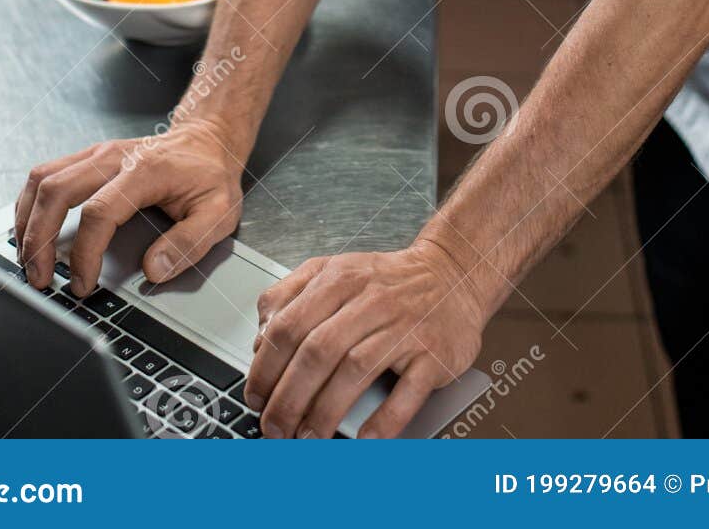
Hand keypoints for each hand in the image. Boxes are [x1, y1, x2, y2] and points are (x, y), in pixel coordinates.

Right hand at [13, 120, 242, 295]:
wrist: (208, 139)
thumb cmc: (210, 175)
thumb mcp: (220, 212)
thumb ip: (190, 243)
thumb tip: (154, 271)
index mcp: (144, 171)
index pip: (99, 212)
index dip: (85, 253)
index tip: (83, 284)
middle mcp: (113, 157)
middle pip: (57, 191)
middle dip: (39, 239)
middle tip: (40, 278)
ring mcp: (96, 153)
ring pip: (42, 178)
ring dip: (27, 220)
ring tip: (27, 259)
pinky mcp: (87, 157)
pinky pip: (45, 174)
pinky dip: (30, 203)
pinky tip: (30, 229)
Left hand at [244, 239, 484, 438]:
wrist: (453, 274)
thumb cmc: (388, 282)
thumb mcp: (336, 270)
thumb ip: (291, 295)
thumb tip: (259, 339)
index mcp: (340, 279)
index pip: (290, 324)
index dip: (266, 367)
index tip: (255, 397)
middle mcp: (371, 300)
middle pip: (317, 351)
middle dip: (289, 398)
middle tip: (274, 427)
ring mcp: (405, 326)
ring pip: (355, 370)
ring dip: (325, 412)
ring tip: (306, 439)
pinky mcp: (433, 353)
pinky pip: (406, 392)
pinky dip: (383, 420)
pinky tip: (362, 439)